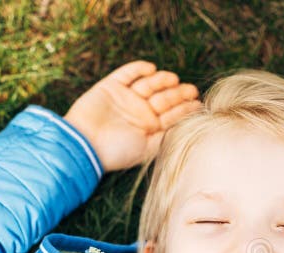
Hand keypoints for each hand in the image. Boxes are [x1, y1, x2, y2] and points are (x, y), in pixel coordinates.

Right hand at [64, 60, 200, 171]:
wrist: (84, 144)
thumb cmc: (116, 152)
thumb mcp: (146, 150)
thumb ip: (165, 137)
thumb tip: (186, 126)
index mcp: (149, 128)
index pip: (172, 115)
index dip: (185, 108)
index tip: (199, 104)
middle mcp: (139, 112)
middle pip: (164, 97)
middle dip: (178, 93)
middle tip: (191, 90)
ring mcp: (126, 98)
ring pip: (149, 84)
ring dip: (162, 80)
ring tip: (173, 79)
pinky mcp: (111, 86)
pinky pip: (128, 73)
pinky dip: (139, 69)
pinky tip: (151, 69)